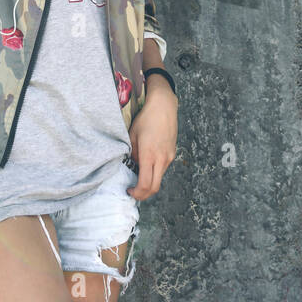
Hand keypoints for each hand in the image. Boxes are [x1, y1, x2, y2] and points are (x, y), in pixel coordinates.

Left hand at [126, 80, 177, 199]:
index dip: (137, 193)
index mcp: (149, 155)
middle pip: (154, 188)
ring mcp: (169, 157)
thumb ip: (132, 154)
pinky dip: (154, 172)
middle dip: (143, 194)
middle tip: (134, 192)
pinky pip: (163, 168)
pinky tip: (147, 162)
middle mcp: (162, 159)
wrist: (164, 106)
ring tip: (138, 174)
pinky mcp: (172, 153)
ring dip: (149, 182)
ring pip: (159, 178)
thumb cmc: (146, 118)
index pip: (145, 185)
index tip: (129, 191)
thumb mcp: (132, 136)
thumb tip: (133, 166)